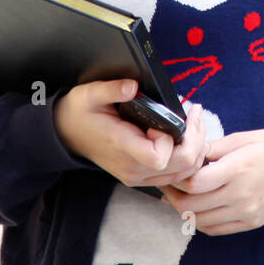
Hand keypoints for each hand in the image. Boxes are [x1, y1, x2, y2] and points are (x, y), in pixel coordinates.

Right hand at [52, 78, 207, 187]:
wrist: (67, 134)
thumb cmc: (80, 112)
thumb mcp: (90, 94)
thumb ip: (112, 89)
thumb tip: (133, 86)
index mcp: (121, 147)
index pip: (160, 157)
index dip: (170, 137)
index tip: (165, 119)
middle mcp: (133, 169)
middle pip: (182, 166)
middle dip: (196, 138)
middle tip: (195, 113)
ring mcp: (139, 176)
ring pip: (184, 173)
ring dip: (196, 147)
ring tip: (194, 121)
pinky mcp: (143, 177)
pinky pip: (177, 175)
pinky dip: (189, 157)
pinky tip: (185, 135)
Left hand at [159, 129, 263, 235]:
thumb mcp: (245, 137)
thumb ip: (214, 147)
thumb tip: (189, 154)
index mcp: (239, 168)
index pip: (195, 183)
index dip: (176, 178)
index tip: (171, 170)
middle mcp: (242, 194)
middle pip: (193, 205)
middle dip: (173, 196)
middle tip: (167, 184)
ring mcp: (247, 211)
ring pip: (201, 221)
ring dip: (184, 210)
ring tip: (179, 195)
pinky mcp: (252, 221)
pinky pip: (217, 229)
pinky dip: (201, 221)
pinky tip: (198, 208)